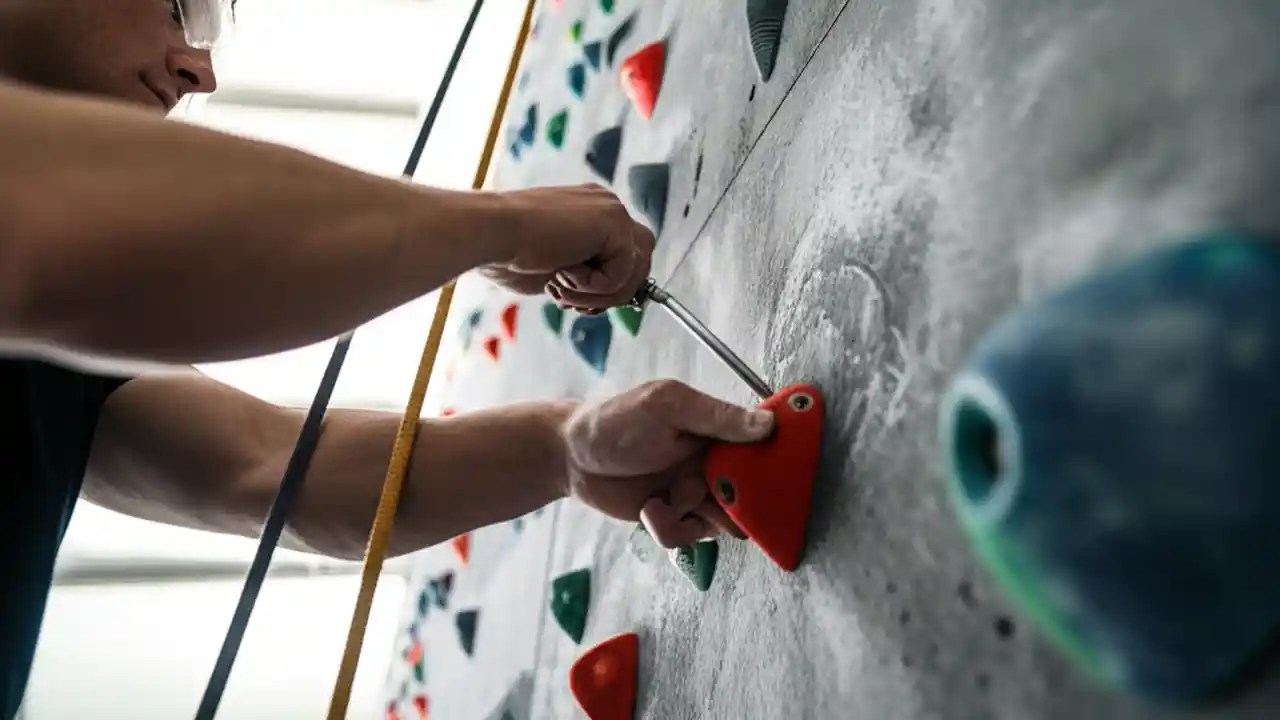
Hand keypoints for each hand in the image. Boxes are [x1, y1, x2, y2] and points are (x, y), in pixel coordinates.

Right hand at [481, 184, 654, 310]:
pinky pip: (622, 274)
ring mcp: (612, 212)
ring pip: (635, 272)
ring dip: (598, 294)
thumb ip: (585, 275)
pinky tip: (561, 272)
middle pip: (640, 263)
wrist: (491, 233)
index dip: (606, 288)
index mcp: (592, 214)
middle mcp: (606, 207)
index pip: (625, 257)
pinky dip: (592, 287)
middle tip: (572, 302)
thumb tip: (605, 297)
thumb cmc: (507, 252)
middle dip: (611, 295)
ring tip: (561, 288)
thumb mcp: (556, 269)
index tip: (573, 300)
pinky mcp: (614, 223)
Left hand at [560, 380, 774, 547]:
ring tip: (664, 503)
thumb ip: (717, 417)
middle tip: (705, 500)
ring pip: (721, 521)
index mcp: (717, 428)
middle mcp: (713, 461)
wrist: (570, 458)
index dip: (774, 466)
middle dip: (735, 505)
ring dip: (693, 517)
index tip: (778, 483)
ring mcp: (695, 491)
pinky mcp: (675, 516)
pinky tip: (649, 510)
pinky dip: (669, 528)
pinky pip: (690, 535)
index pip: (763, 448)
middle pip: (750, 492)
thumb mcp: (666, 408)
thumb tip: (768, 424)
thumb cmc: (615, 422)